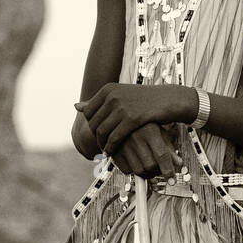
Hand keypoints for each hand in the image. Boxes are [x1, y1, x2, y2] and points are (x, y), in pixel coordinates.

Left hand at [77, 83, 195, 155]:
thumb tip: (75, 106)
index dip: (90, 126)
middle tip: (100, 146)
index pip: (88, 112)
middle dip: (96, 137)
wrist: (168, 100)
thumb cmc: (143, 99)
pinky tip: (112, 152)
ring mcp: (122, 107)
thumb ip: (98, 102)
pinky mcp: (132, 119)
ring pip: (103, 132)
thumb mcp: (120, 95)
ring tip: (105, 151)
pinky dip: (111, 148)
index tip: (97, 134)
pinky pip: (115, 137)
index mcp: (108, 89)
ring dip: (102, 145)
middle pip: (94, 123)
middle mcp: (113, 96)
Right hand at [100, 125, 183, 179]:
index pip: (162, 155)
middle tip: (159, 170)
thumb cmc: (144, 124)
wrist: (120, 115)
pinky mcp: (114, 150)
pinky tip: (135, 162)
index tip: (171, 180)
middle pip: (150, 166)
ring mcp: (123, 144)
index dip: (168, 170)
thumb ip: (169, 147)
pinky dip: (132, 171)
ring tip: (148, 167)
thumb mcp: (159, 131)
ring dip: (146, 173)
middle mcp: (136, 136)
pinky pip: (126, 170)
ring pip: (139, 171)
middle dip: (157, 171)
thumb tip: (178, 164)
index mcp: (150, 130)